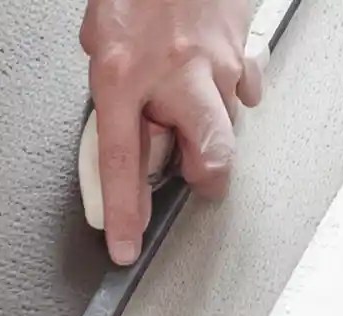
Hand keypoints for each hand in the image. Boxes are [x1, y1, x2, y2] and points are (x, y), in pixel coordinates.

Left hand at [80, 0, 263, 264]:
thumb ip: (110, 89)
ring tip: (184, 105)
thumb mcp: (99, 41)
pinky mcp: (240, 47)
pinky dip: (228, 93)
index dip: (126, 212)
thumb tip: (125, 129)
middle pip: (209, 153)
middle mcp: (173, 73)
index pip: (121, 162)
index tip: (126, 248)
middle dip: (206, 178)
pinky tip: (209, 80)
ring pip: (225, 123)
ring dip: (207, 128)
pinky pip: (243, 88)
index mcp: (120, 75)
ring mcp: (214, 61)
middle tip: (195, 178)